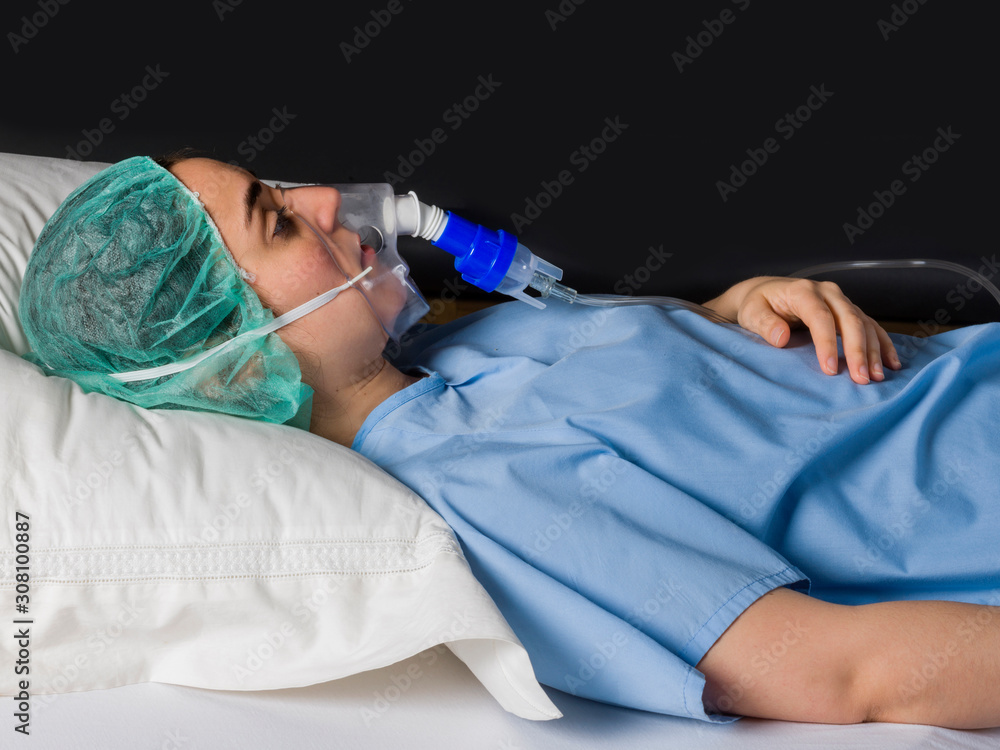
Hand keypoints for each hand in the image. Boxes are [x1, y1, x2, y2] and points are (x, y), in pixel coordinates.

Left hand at [703, 276, 900, 383]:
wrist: (766, 292)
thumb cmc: (757, 305)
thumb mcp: (752, 312)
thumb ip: (765, 324)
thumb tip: (781, 338)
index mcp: (803, 291)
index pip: (820, 317)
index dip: (827, 344)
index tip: (830, 370)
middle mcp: (827, 292)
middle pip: (849, 320)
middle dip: (857, 351)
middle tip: (861, 379)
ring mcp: (841, 300)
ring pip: (864, 324)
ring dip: (873, 351)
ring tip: (876, 377)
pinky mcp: (848, 310)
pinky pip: (871, 326)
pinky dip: (882, 344)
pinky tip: (891, 363)